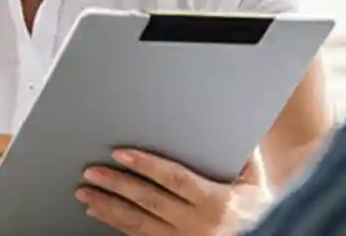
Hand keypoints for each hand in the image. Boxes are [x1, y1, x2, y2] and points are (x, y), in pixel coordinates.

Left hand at [77, 149, 269, 235]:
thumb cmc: (259, 208)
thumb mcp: (255, 179)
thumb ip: (239, 152)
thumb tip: (224, 119)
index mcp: (217, 203)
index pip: (174, 179)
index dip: (146, 165)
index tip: (122, 152)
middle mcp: (198, 226)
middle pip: (149, 201)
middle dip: (117, 184)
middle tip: (92, 171)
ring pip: (138, 223)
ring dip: (108, 207)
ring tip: (86, 193)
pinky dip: (116, 225)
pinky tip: (100, 214)